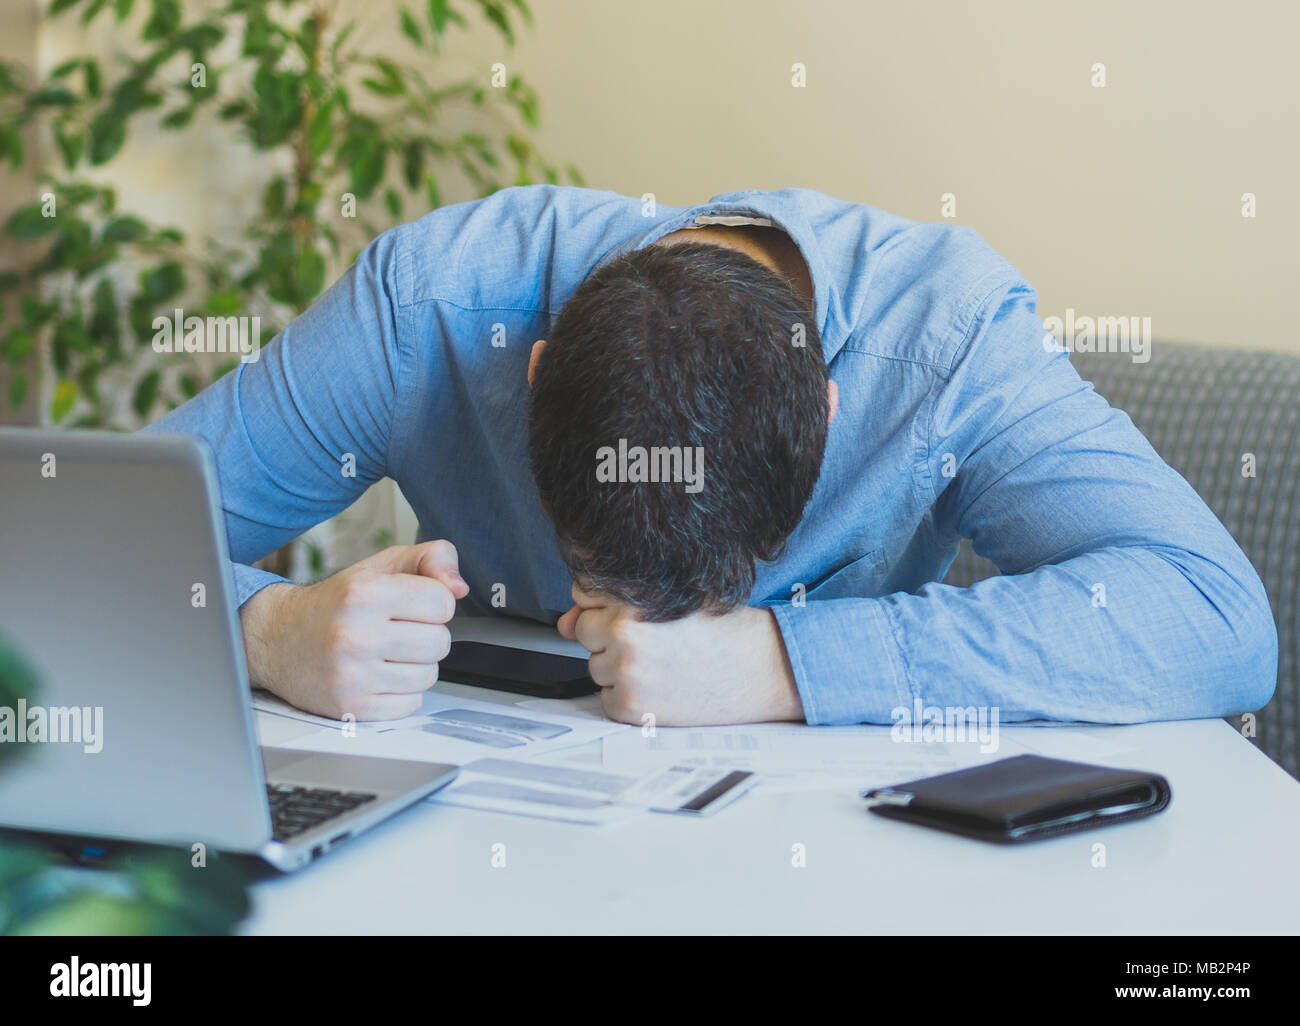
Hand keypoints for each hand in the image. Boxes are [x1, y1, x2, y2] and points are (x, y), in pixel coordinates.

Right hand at [240, 540, 469, 720]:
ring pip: (429, 675)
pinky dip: (402, 691)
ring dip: (415, 665)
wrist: (276, 639)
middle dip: (426, 635)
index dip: (433, 603)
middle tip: (397, 630)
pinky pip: (411, 703)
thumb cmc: (336, 602)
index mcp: (364, 594)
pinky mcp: (351, 707)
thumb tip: (459, 588)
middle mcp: (355, 635)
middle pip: (440, 642)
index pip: (443, 603)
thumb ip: (431, 558)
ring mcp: (352, 675)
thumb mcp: (381, 565)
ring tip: (385, 652)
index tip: (412, 604)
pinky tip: (378, 675)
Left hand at [557, 585, 803, 725]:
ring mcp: (626, 672)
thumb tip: (564, 623)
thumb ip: (614, 603)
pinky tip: (664, 687)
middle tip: (655, 641)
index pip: (583, 592)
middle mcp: (625, 634)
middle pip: (584, 632)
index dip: (605, 603)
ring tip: (665, 663)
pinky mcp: (631, 708)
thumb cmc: (728, 630)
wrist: (768, 669)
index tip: (629, 612)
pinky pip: (607, 699)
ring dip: (619, 667)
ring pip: (595, 666)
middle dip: (608, 636)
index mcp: (634, 598)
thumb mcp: (677, 598)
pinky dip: (628, 697)